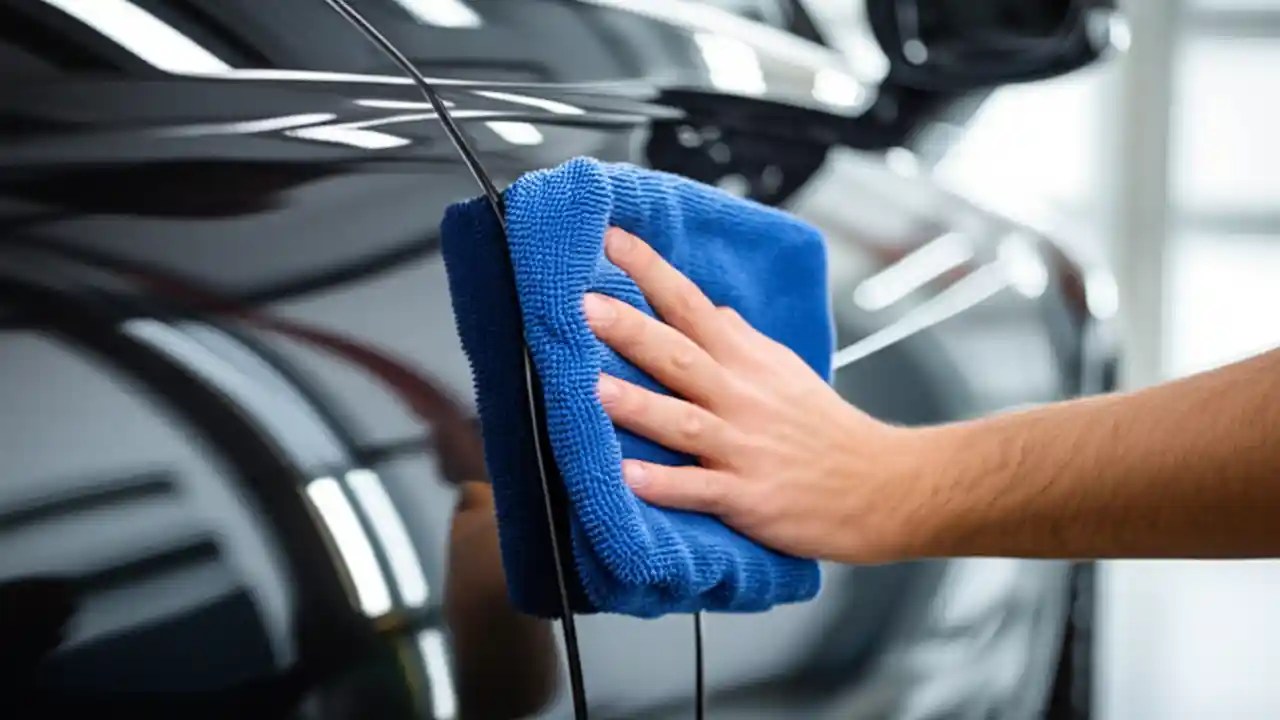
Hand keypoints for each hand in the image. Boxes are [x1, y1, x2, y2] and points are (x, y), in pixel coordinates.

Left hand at [585, 228, 922, 563]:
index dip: (650, 271)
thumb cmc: (828, 429)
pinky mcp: (749, 496)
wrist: (883, 486)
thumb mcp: (785, 370)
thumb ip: (740, 338)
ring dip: (638, 405)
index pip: (691, 304)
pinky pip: (701, 489)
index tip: (609, 241)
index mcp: (747, 363)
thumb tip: (707, 307)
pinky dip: (666, 483)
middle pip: (679, 355)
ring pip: (684, 421)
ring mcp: (744, 448)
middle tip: (583, 305)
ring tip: (593, 389)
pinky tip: (628, 477)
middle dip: (630, 329)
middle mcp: (742, 398)